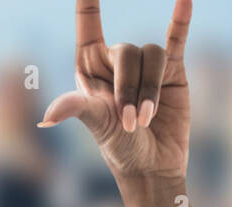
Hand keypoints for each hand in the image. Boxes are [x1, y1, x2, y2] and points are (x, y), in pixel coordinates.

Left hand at [40, 0, 192, 181]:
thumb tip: (46, 119)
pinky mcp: (172, 70)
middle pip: (128, 50)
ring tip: (145, 120)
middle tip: (129, 122)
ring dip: (150, 89)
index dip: (87, 1)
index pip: (88, 23)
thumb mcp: (97, 124)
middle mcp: (116, 61)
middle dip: (129, 88)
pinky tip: (185, 0)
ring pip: (152, 54)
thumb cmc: (118, 147)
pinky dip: (181, 20)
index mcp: (90, 66)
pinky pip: (177, 38)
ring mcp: (144, 65)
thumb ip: (76, 109)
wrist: (151, 166)